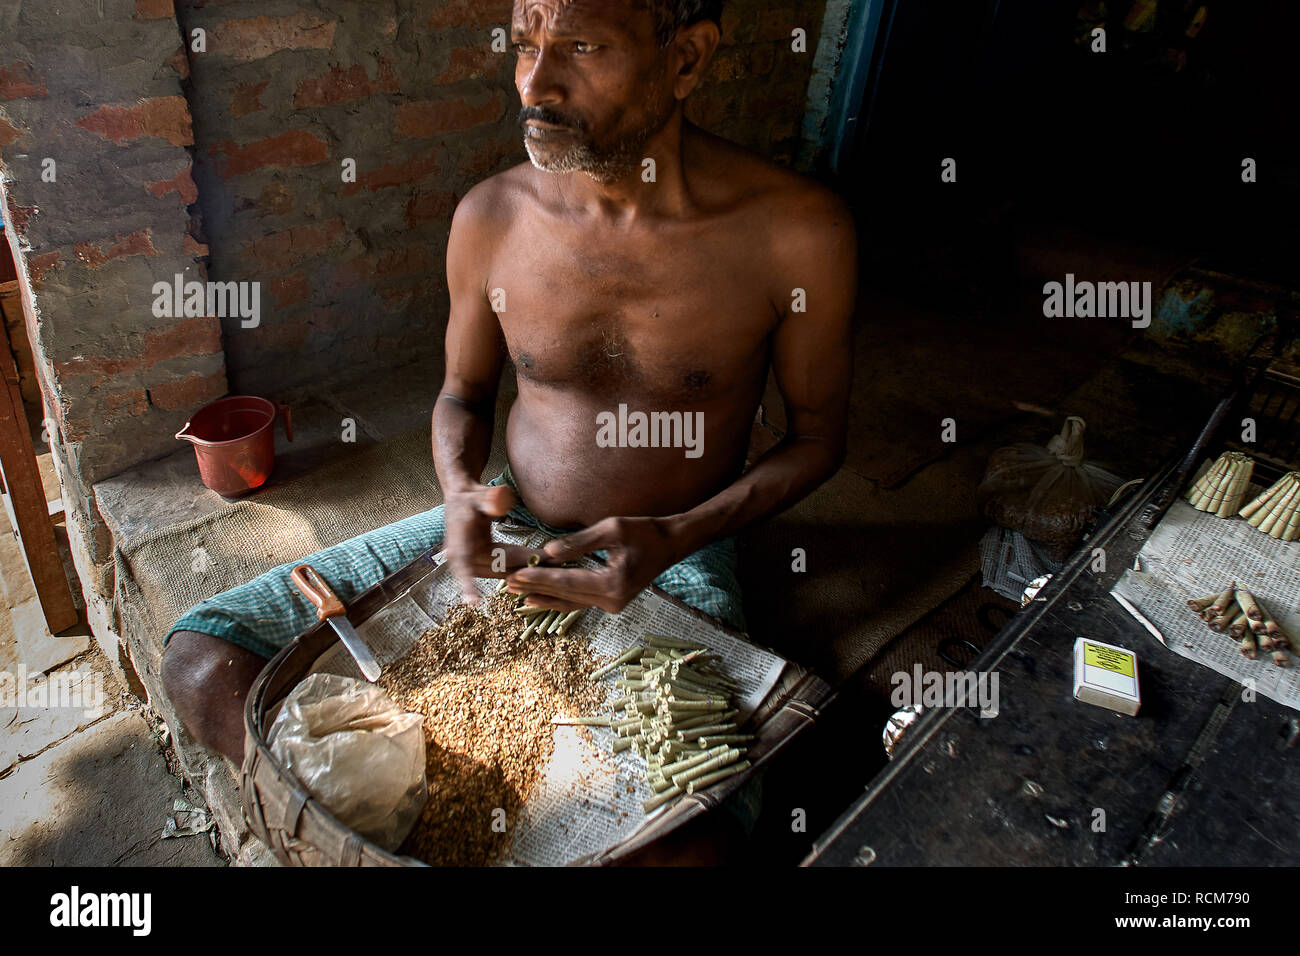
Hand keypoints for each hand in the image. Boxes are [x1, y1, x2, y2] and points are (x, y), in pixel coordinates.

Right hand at [442, 482, 545, 602]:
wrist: (461, 499)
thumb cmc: (470, 497)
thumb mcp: (479, 495)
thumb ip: (489, 499)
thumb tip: (501, 503)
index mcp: (459, 541)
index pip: (464, 563)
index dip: (468, 583)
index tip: (474, 601)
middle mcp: (463, 557)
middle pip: (495, 568)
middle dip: (524, 569)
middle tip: (554, 564)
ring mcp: (472, 563)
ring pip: (502, 571)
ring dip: (526, 571)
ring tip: (554, 566)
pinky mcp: (482, 564)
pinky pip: (503, 569)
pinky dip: (521, 568)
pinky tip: (541, 567)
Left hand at [506, 516, 682, 613]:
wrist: (671, 544)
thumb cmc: (645, 531)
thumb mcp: (613, 529)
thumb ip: (580, 542)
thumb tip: (549, 551)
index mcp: (613, 583)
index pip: (568, 582)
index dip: (540, 578)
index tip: (515, 575)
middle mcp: (612, 601)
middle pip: (565, 595)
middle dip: (535, 588)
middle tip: (506, 584)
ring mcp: (613, 605)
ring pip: (570, 602)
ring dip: (543, 596)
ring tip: (516, 592)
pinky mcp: (612, 602)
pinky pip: (579, 602)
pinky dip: (558, 599)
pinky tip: (538, 598)